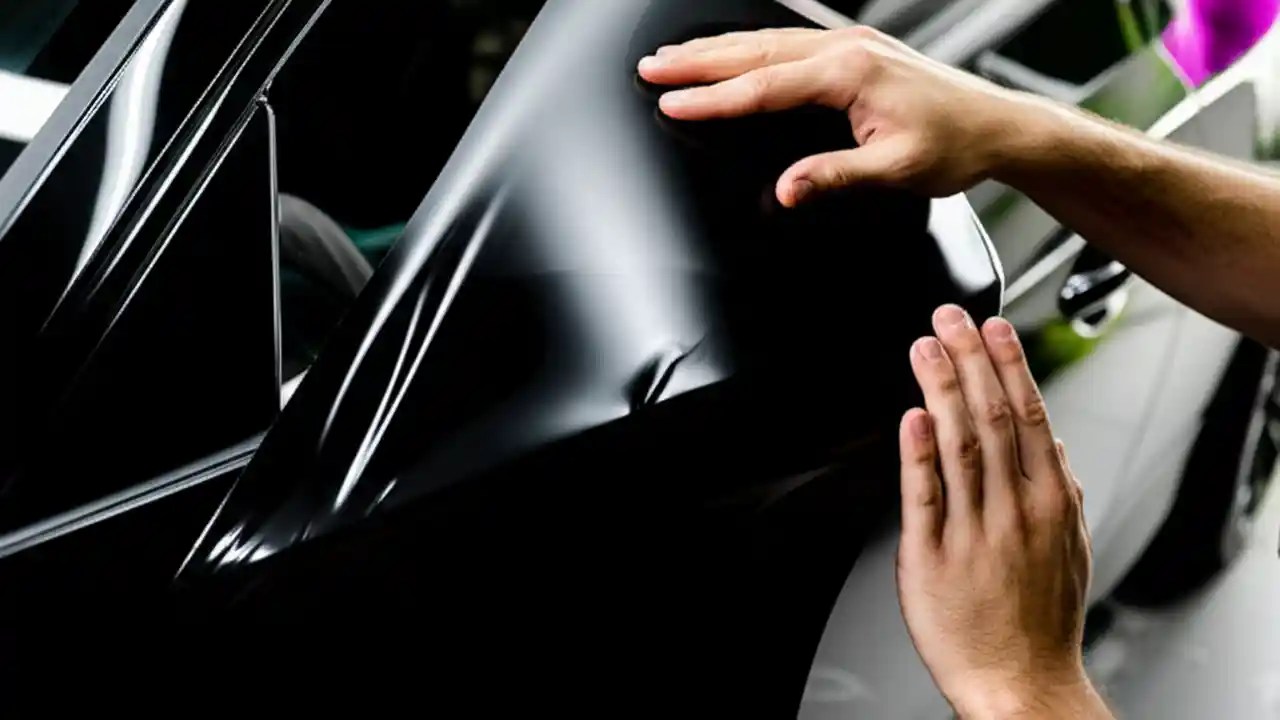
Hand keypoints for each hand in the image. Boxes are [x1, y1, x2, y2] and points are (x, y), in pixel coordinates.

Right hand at [637, 26, 1041, 202]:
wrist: (996, 126)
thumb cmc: (954, 145)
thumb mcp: (894, 171)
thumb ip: (834, 177)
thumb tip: (786, 189)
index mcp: (850, 74)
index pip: (763, 87)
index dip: (712, 98)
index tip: (671, 101)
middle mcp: (846, 49)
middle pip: (754, 52)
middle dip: (697, 60)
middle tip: (651, 67)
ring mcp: (850, 45)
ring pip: (767, 41)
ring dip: (717, 49)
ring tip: (674, 56)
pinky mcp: (854, 51)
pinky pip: (788, 41)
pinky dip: (750, 46)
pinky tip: (732, 50)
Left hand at [897, 306, 1108, 718]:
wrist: (1019, 680)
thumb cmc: (1039, 618)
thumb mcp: (1069, 548)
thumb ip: (1060, 490)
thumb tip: (1054, 442)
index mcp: (1048, 502)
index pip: (1029, 416)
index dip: (1007, 366)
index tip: (990, 327)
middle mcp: (1012, 510)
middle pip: (992, 418)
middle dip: (968, 361)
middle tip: (949, 318)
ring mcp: (971, 532)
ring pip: (958, 446)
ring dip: (941, 389)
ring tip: (924, 348)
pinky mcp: (930, 557)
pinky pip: (924, 497)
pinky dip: (918, 454)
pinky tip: (912, 418)